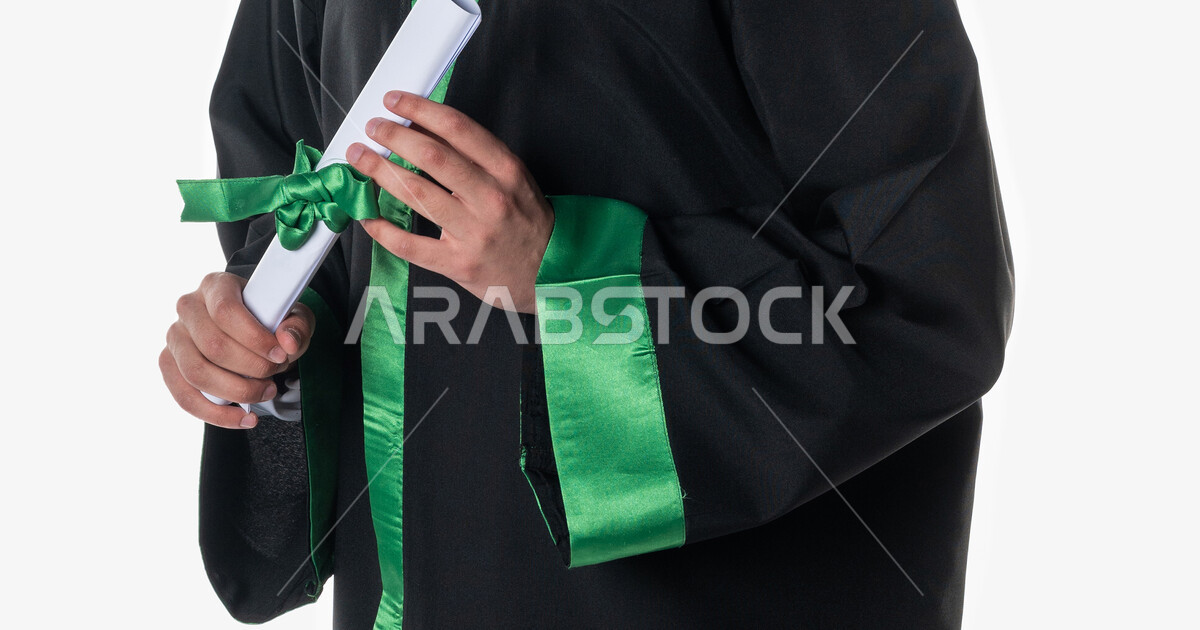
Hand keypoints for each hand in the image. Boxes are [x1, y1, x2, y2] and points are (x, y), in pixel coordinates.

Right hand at [160, 272, 314, 428]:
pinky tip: (245, 419)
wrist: (252, 329)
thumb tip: (288, 343)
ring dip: (237, 391)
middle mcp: (188, 308)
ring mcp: (175, 337)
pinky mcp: (169, 365)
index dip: (255, 338)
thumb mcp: (293, 316)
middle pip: (213, 346)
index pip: (226, 311)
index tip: (282, 355)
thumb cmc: (270, 319)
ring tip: (266, 392)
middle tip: (276, 374)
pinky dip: (217, 415)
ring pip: (196, 373)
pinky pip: (185, 397)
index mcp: (216, 286)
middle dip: (251, 368)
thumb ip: (297, 326)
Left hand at [347, 91, 553, 313]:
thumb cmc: (527, 222)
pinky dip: (383, 230)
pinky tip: (366, 215)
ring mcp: (474, 233)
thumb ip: (476, 156)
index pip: (458, 129)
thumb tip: (425, 129)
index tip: (395, 101)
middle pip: (433, 157)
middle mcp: (491, 199)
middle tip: (374, 128)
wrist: (551, 273)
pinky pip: (411, 245)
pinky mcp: (458, 264)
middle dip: (395, 136)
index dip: (420, 109)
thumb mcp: (514, 179)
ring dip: (381, 172)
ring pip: (418, 195)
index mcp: (507, 171)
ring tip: (360, 158)